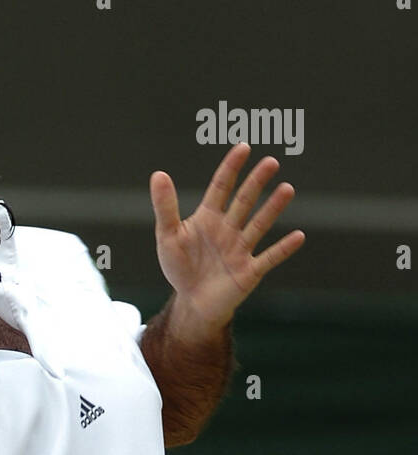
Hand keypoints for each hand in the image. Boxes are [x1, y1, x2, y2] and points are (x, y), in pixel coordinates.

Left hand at [149, 144, 304, 331]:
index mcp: (209, 217)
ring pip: (259, 224)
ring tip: (287, 189)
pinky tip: (298, 236)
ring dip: (273, 208)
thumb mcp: (167, 237)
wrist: (192, 303)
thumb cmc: (180, 269)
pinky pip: (269, 258)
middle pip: (244, 200)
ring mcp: (241, 249)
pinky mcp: (249, 271)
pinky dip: (283, 248)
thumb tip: (158, 174)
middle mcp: (228, 229)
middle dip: (257, 182)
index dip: (231, 167)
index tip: (243, 148)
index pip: (222, 186)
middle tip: (271, 162)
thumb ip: (165, 207)